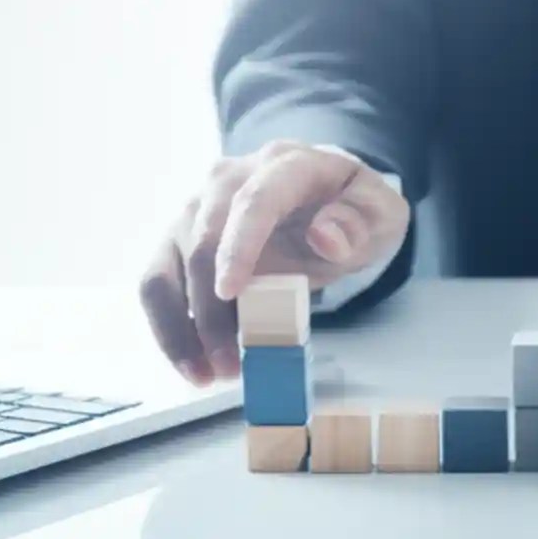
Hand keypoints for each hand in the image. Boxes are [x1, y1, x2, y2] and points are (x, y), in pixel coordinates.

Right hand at [139, 140, 409, 384]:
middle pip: (203, 240)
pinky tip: (192, 362)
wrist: (331, 199)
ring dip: (179, 326)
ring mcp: (198, 207)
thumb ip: (358, 223)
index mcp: (285, 164)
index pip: (255, 200)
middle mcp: (230, 179)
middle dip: (209, 309)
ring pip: (168, 266)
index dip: (239, 245)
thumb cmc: (354, 207)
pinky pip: (159, 283)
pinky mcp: (180, 238)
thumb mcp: (378, 213)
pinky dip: (168, 326)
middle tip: (230, 365)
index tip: (229, 292)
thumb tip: (325, 237)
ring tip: (205, 375)